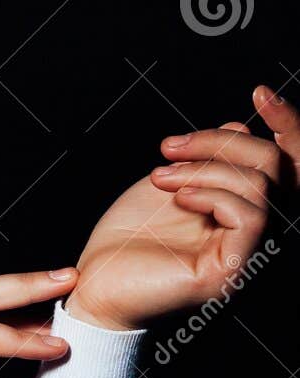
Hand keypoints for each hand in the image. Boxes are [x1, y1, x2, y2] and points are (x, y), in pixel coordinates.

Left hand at [66, 85, 288, 331]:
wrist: (96, 285)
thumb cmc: (130, 239)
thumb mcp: (172, 182)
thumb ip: (209, 159)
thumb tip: (240, 126)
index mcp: (245, 210)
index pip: (286, 163)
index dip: (286, 122)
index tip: (259, 92)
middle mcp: (254, 234)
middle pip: (271, 164)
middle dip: (219, 143)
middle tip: (169, 148)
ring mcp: (246, 255)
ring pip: (257, 185)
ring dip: (202, 169)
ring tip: (159, 177)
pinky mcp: (230, 271)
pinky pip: (247, 215)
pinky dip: (211, 194)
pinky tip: (178, 199)